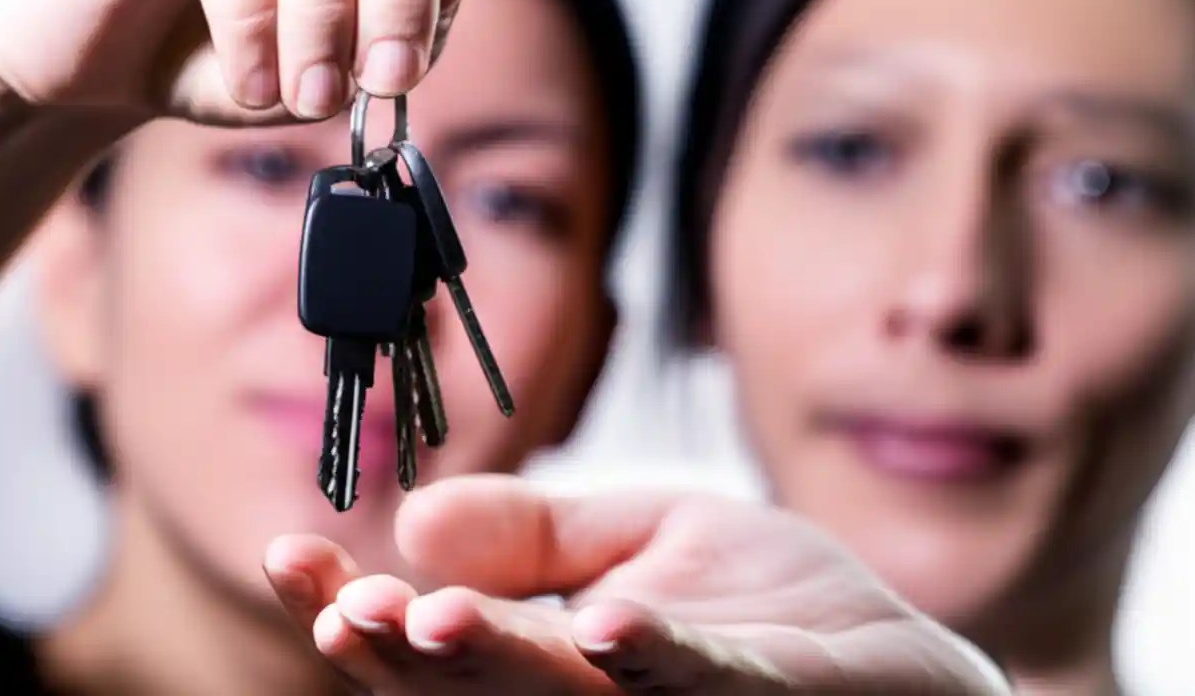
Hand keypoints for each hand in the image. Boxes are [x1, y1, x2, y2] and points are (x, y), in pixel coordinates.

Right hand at [0, 0, 471, 125]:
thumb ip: (399, 32)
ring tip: (304, 97)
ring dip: (320, 27)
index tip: (405, 65)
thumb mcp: (336, 63)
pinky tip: (250, 84)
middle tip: (383, 78)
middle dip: (396, 5)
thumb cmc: (234, 59)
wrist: (114, 71)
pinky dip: (251, 25)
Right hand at [266, 475, 1011, 694]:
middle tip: (347, 613)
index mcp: (552, 658)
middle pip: (474, 692)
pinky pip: (699, 683)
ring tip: (427, 621)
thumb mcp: (639, 534)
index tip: (296, 558)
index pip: (432, 642)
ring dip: (492, 670)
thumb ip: (534, 529)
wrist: (898, 660)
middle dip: (402, 655)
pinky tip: (607, 629)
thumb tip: (415, 516)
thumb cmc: (765, 609)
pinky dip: (650, 659)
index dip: (353, 608)